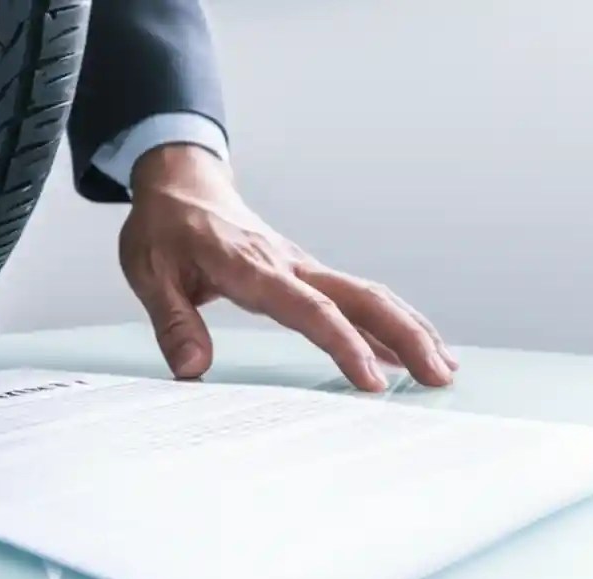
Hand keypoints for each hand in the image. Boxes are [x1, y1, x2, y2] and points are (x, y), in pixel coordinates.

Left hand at [120, 145, 458, 390]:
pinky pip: (353, 297)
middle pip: (362, 298)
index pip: (311, 309)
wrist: (180, 182)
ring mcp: (302, 266)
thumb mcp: (149, 272)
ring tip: (443, 368)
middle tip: (440, 376)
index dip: (345, 345)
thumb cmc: (165, 226)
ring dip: (408, 329)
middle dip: (406, 336)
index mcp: (253, 266)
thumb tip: (192, 368)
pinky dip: (387, 322)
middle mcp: (289, 264)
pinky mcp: (304, 272)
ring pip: (368, 295)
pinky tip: (405, 351)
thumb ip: (173, 322)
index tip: (371, 381)